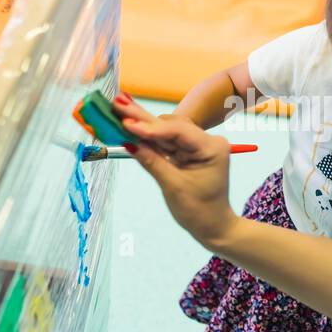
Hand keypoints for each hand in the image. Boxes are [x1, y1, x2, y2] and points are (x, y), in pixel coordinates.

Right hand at [113, 96, 239, 246]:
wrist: (213, 226)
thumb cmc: (199, 210)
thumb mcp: (173, 186)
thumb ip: (151, 161)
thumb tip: (129, 142)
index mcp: (212, 147)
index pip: (178, 131)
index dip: (151, 128)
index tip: (127, 124)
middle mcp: (207, 141)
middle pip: (170, 126)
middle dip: (142, 118)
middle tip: (118, 104)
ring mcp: (197, 145)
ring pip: (165, 131)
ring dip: (142, 125)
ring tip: (118, 111)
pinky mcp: (187, 151)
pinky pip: (165, 141)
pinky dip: (148, 138)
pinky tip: (129, 125)